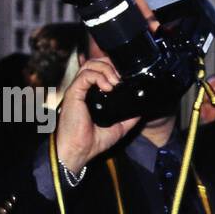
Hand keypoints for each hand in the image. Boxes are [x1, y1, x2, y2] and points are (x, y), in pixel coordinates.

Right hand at [54, 58, 143, 173]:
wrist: (80, 151)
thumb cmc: (94, 141)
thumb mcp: (119, 127)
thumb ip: (129, 116)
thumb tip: (141, 109)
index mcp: (93, 94)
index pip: (101, 70)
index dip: (114, 68)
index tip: (126, 77)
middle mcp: (84, 89)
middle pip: (96, 62)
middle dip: (111, 64)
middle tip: (121, 78)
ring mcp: (78, 89)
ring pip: (90, 64)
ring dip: (106, 69)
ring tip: (116, 82)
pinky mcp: (73, 93)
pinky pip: (85, 75)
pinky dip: (99, 76)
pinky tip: (108, 87)